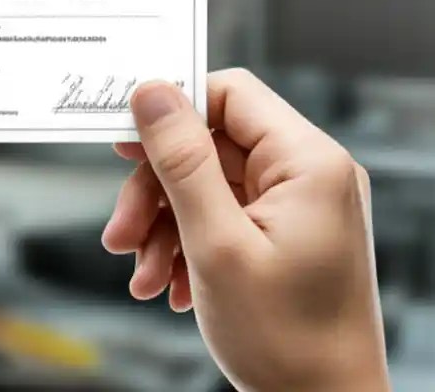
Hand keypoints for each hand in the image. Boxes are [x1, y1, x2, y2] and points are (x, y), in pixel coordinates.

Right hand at [102, 69, 388, 391]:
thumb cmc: (289, 342)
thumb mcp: (216, 245)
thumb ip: (183, 162)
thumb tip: (154, 92)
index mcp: (310, 163)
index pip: (230, 94)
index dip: (172, 112)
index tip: (125, 146)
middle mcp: (313, 175)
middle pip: (212, 145)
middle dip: (159, 190)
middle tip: (122, 234)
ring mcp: (303, 207)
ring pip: (212, 185)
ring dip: (167, 226)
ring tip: (146, 276)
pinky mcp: (291, 236)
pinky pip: (228, 216)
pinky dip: (191, 245)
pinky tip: (174, 287)